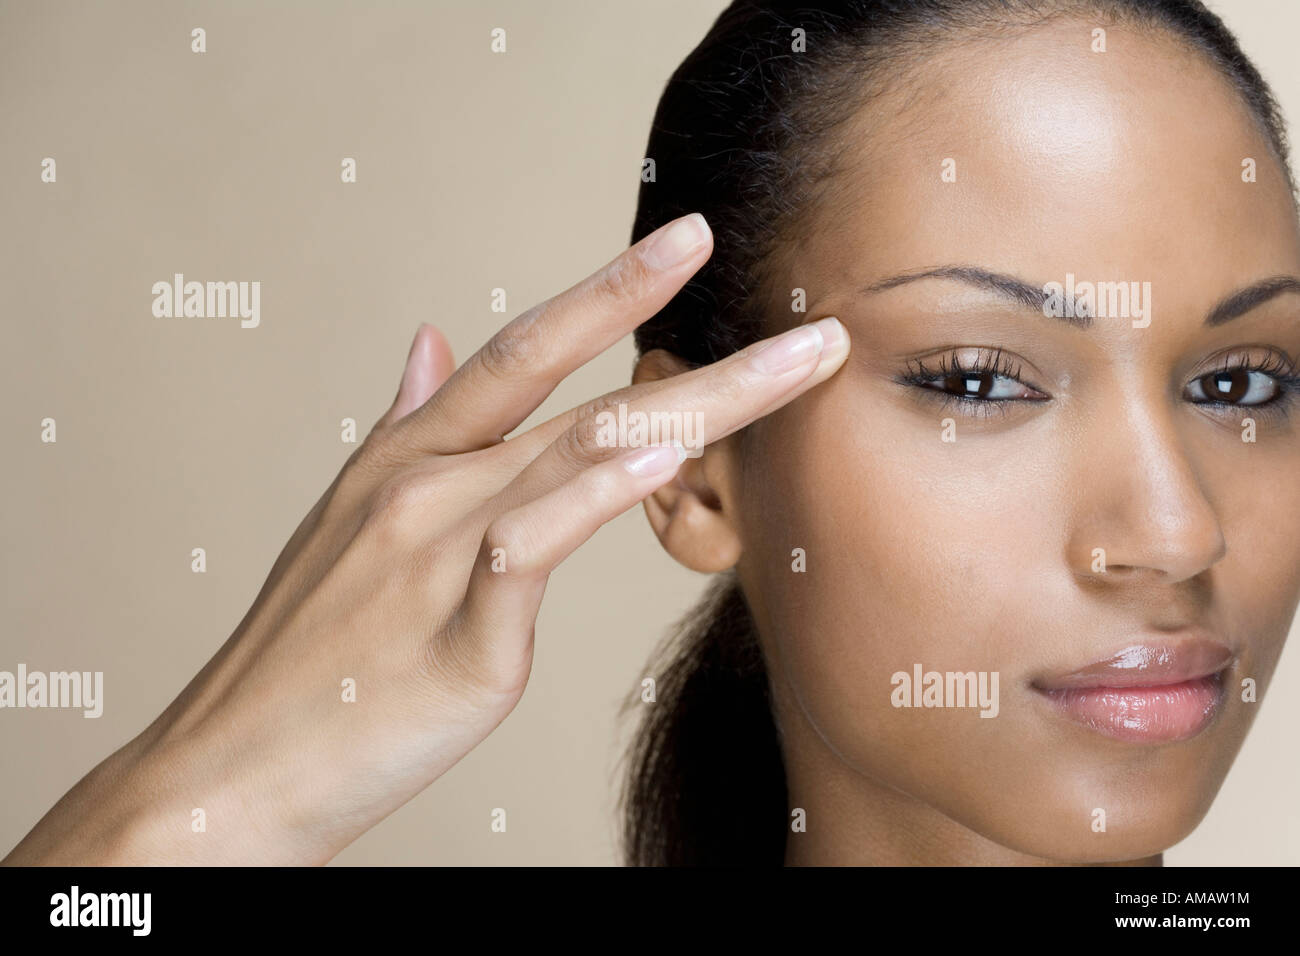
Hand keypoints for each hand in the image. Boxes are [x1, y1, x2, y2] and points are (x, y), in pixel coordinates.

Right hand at [3, 213, 849, 864]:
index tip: (689, 242)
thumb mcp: (348, 514)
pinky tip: (669, 462)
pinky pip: (531, 549)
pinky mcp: (458, 639)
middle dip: (710, 357)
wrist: (236, 764)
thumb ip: (408, 424)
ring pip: (582, 452)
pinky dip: (598, 497)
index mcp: (410, 457)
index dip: (610, 289)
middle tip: (817, 329)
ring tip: (797, 370)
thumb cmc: (310, 650)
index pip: (526, 351)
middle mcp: (430, 487)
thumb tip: (432, 340)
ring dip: (703, 406)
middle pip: (586, 397)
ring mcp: (441, 556)